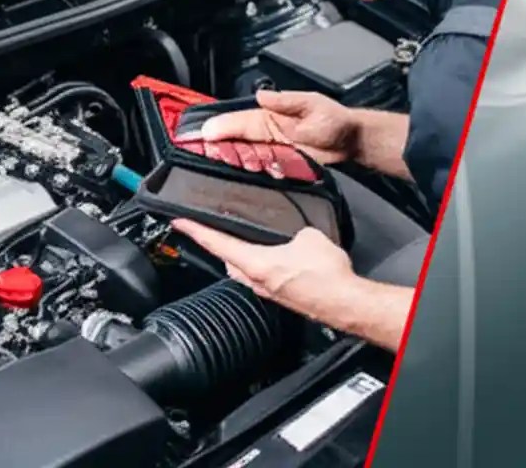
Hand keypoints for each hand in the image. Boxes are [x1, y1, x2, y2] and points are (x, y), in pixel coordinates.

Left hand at [170, 219, 355, 319]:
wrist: (344, 301)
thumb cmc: (326, 275)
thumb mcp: (309, 236)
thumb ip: (295, 230)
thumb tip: (295, 234)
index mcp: (256, 263)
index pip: (218, 244)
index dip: (197, 232)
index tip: (181, 223)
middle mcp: (257, 281)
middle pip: (227, 260)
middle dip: (218, 245)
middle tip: (212, 231)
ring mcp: (269, 292)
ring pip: (244, 272)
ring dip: (239, 257)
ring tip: (241, 242)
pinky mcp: (282, 297)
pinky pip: (262, 278)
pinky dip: (260, 266)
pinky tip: (273, 259)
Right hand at [190, 90, 358, 164]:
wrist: (351, 142)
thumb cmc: (335, 121)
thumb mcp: (312, 104)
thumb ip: (287, 101)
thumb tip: (261, 95)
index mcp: (270, 117)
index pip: (240, 121)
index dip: (222, 126)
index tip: (205, 132)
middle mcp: (266, 135)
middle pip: (235, 141)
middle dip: (213, 145)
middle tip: (193, 150)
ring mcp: (272, 153)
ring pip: (242, 157)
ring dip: (223, 160)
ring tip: (202, 164)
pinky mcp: (280, 169)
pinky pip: (257, 172)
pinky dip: (242, 175)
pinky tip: (228, 179)